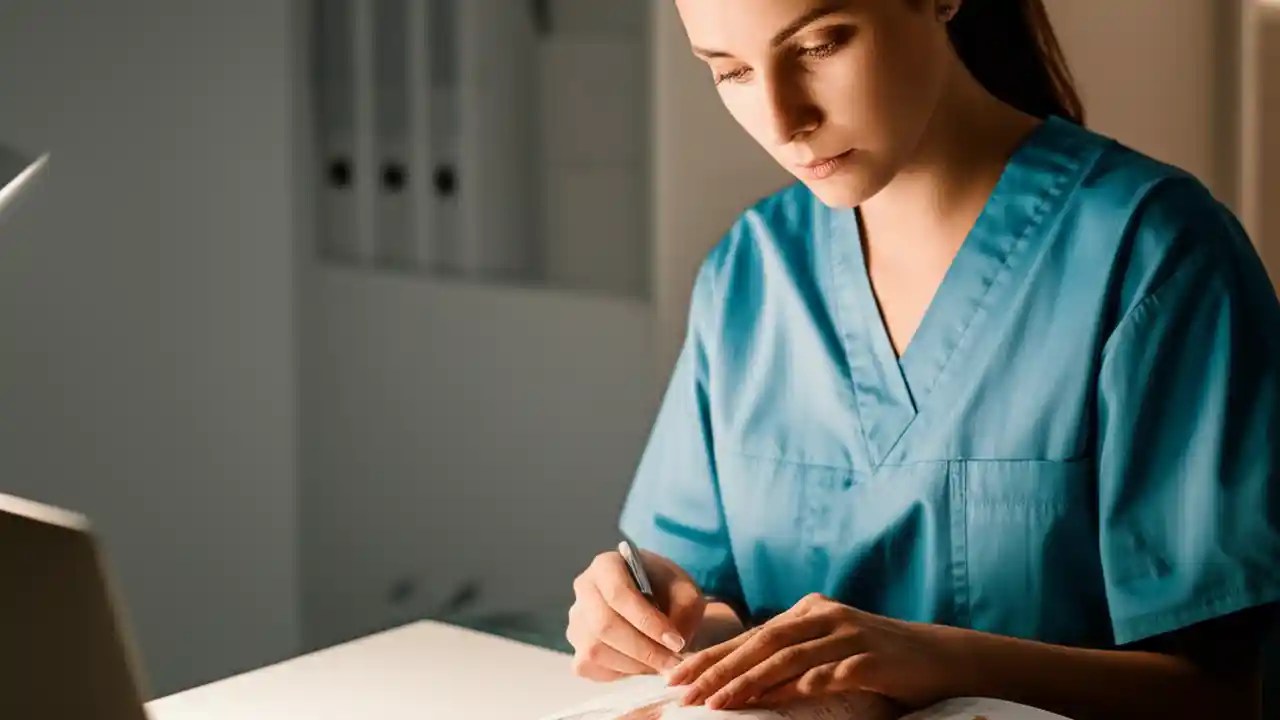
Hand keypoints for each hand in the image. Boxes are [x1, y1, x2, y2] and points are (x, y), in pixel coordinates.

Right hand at [566, 549, 706, 680]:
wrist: (659, 602)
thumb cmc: (669, 591)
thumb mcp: (685, 591)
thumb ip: (683, 611)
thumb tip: (669, 643)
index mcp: (606, 565)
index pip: (618, 594)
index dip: (647, 622)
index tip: (677, 642)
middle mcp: (584, 590)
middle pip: (604, 625)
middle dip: (643, 650)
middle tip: (674, 663)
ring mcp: (576, 620)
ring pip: (596, 650)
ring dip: (635, 664)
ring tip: (662, 664)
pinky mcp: (576, 647)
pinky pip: (591, 667)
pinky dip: (620, 673)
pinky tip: (642, 665)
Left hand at [666, 593, 954, 709]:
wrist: (942, 658)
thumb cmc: (879, 658)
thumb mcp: (830, 650)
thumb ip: (792, 658)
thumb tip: (740, 680)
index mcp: (809, 612)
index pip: (751, 635)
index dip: (712, 655)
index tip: (676, 675)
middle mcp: (824, 616)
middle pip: (761, 642)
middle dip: (718, 667)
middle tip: (683, 690)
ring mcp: (848, 635)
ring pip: (786, 658)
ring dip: (747, 681)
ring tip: (716, 703)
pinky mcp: (870, 658)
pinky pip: (825, 675)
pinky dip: (795, 690)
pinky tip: (770, 703)